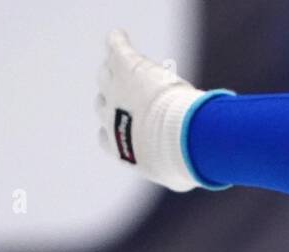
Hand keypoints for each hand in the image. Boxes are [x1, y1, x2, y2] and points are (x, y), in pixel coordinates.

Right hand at [95, 29, 224, 190]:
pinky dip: (117, 42)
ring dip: (114, 72)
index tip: (131, 127)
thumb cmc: (180, 161)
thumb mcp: (175, 175)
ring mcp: (116, 89)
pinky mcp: (125, 66)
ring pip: (106, 75)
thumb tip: (186, 178)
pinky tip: (120, 37)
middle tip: (133, 95)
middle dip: (115, 100)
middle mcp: (108, 116)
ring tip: (122, 64)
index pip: (106, 136)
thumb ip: (174, 173)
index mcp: (116, 146)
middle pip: (102, 102)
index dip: (116, 129)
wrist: (177, 137)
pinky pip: (116, 48)